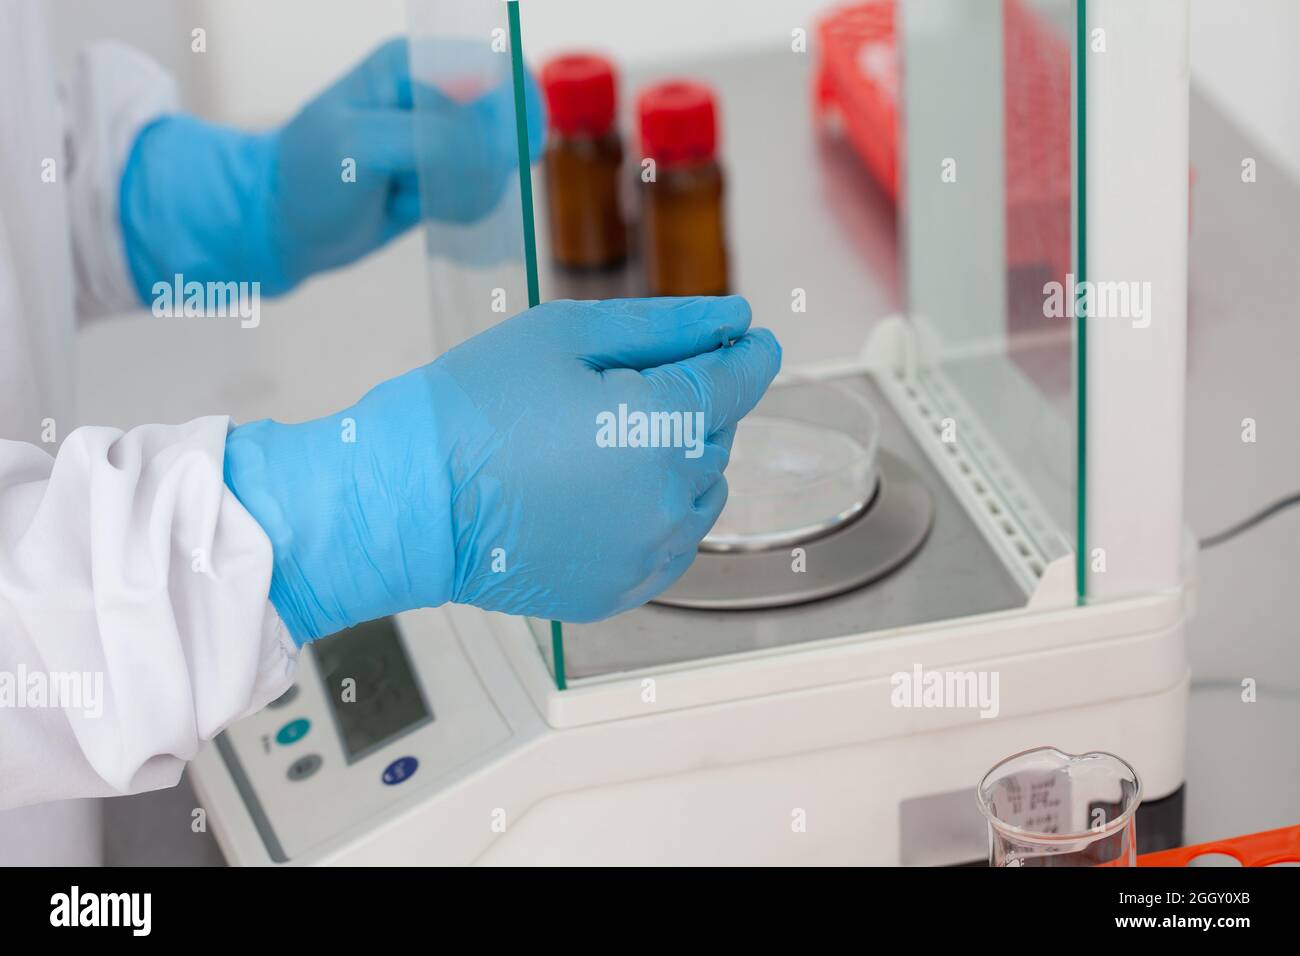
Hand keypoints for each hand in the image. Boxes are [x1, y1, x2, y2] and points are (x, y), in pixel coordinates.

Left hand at [120, 38, 543, 298]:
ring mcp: (443, 136)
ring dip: (463, 192)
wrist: (285, 227)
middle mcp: (433, 93)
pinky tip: (416, 210)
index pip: (494, 70)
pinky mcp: (447, 174)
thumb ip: (434, 137)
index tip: (502, 155)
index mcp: (412, 64)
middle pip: (505, 121)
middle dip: (479, 164)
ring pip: (499, 163)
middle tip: (428, 184)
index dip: (510, 111)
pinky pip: (485, 191)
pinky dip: (460, 209)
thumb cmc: (308, 179)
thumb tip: (501, 134)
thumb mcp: (363, 148)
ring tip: (408, 195)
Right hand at [223, 297, 781, 641]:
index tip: (751, 338)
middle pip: (719, 436)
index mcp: (658, 430)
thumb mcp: (564, 336)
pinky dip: (656, 511)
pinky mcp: (619, 591)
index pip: (737, 382)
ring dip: (679, 459)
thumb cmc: (470, 408)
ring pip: (702, 493)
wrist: (404, 503)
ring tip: (608, 441)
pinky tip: (604, 489)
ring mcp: (645, 556)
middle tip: (630, 385)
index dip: (747, 353)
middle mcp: (667, 502)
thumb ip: (665, 325)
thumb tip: (734, 318)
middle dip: (692, 403)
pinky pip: (670, 543)